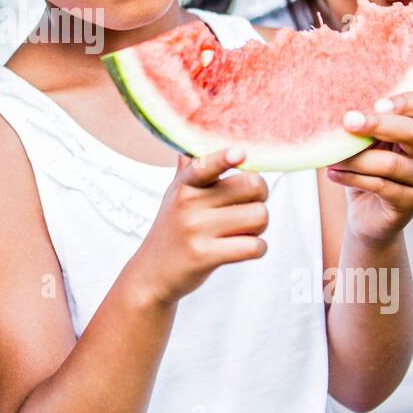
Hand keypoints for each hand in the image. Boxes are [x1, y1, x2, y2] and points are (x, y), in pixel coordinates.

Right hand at [128, 147, 269, 306]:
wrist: (152, 273)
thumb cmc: (171, 230)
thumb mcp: (174, 195)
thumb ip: (188, 169)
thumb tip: (190, 139)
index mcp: (186, 184)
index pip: (206, 165)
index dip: (224, 159)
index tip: (239, 154)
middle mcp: (189, 203)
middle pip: (253, 186)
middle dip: (260, 198)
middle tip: (248, 208)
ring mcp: (196, 230)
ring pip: (259, 217)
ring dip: (260, 228)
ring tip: (242, 231)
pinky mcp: (205, 256)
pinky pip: (254, 246)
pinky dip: (257, 248)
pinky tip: (242, 248)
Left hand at [327, 90, 412, 245]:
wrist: (367, 216)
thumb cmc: (364, 171)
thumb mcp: (365, 145)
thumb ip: (364, 128)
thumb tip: (343, 113)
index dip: (405, 100)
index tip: (376, 104)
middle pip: (411, 131)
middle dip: (377, 124)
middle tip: (347, 121)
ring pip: (390, 163)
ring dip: (355, 159)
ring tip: (332, 159)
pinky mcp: (410, 202)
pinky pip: (379, 185)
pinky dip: (351, 178)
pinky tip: (333, 174)